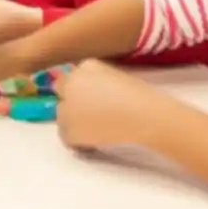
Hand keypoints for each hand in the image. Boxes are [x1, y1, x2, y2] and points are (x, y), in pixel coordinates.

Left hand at [53, 59, 176, 150]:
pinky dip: (77, 141)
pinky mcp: (68, 128)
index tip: (93, 100)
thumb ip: (97, 82)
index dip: (80, 91)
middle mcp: (72, 82)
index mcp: (87, 66)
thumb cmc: (141, 98)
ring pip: (61, 115)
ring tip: (97, 130)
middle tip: (92, 116)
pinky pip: (66, 136)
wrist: (146, 116)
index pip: (72, 77)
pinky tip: (94, 142)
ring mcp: (67, 104)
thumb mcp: (116, 78)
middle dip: (73, 103)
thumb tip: (90, 96)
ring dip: (75, 122)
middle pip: (61, 92)